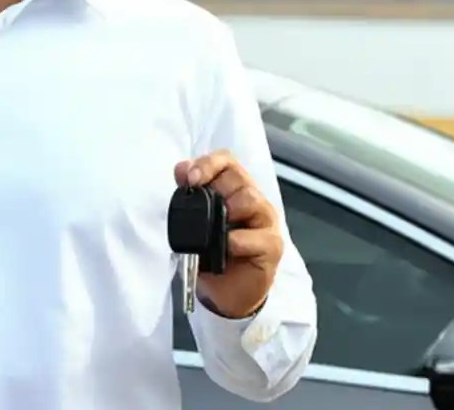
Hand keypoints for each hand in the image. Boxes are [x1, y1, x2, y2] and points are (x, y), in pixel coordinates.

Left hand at [174, 150, 282, 318]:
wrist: (227, 293)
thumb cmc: (213, 255)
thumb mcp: (195, 224)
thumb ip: (191, 195)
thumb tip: (181, 169)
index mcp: (234, 189)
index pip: (227, 161)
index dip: (208, 163)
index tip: (189, 179)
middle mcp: (253, 200)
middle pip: (238, 177)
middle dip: (216, 189)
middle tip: (200, 209)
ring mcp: (266, 222)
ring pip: (250, 199)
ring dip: (229, 211)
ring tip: (216, 229)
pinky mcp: (272, 246)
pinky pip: (257, 236)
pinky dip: (237, 241)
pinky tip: (226, 249)